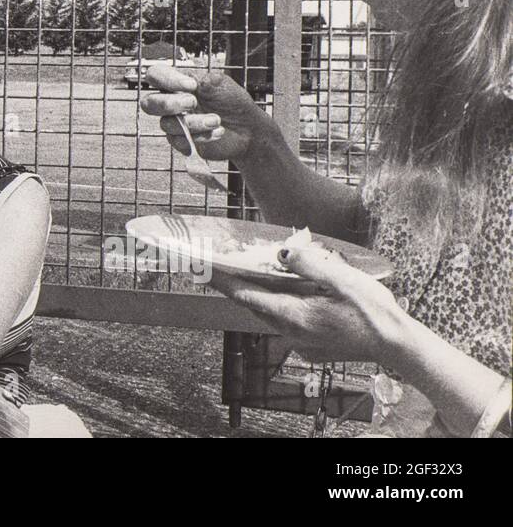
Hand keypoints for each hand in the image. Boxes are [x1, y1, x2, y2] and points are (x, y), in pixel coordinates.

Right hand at [140, 66, 273, 162]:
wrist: (247, 128)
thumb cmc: (232, 102)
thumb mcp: (222, 83)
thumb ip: (205, 80)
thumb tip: (193, 80)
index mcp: (177, 83)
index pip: (155, 76)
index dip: (166, 79)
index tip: (192, 85)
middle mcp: (171, 103)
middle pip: (149, 104)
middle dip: (169, 104)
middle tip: (193, 102)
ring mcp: (175, 124)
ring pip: (167, 124)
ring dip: (194, 122)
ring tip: (216, 120)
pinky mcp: (181, 142)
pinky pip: (180, 141)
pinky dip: (201, 136)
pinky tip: (218, 132)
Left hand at [211, 246, 409, 362]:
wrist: (399, 346)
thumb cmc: (374, 312)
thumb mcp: (343, 280)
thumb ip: (310, 265)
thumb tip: (281, 253)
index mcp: (294, 316)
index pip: (245, 295)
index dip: (221, 280)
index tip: (201, 267)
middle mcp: (291, 332)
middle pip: (253, 304)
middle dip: (236, 283)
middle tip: (219, 263)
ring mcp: (301, 341)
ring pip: (269, 313)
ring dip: (258, 293)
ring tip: (249, 271)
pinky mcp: (312, 345)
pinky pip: (286, 320)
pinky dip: (280, 303)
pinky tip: (288, 290)